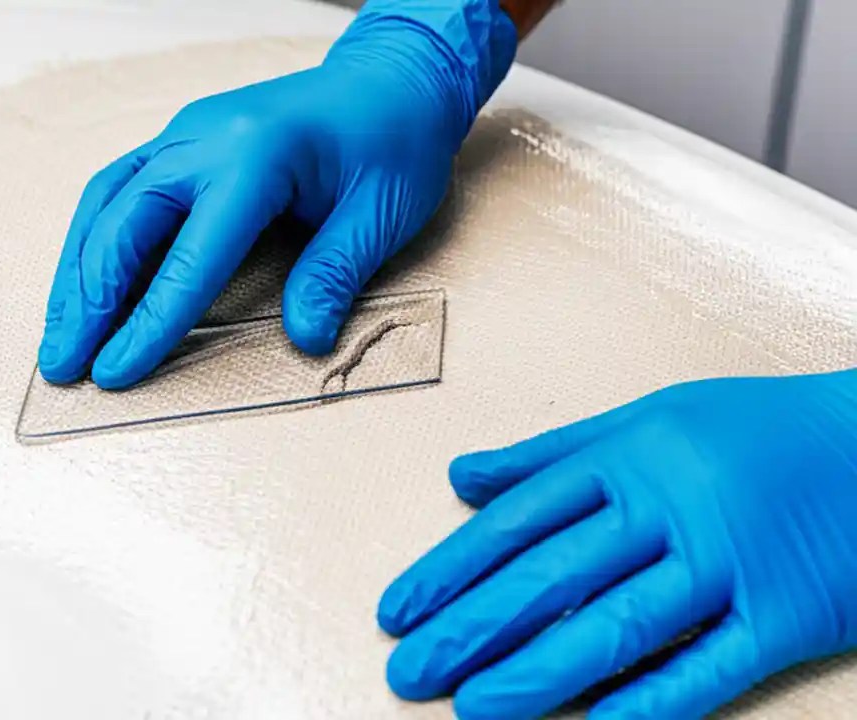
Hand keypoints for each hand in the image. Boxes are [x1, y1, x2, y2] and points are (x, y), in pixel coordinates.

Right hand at [38, 2, 515, 387]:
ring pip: (106, 205)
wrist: (392, 78)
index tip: (114, 370)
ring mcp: (184, 136)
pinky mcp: (180, 144)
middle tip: (61, 364)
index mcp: (254, 156)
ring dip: (76, 274)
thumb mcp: (382, 212)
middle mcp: (203, 141)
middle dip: (86, 302)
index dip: (149, 321)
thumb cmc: (393, 140)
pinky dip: (92, 242)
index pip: (188, 256)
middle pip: (123, 225)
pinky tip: (83, 283)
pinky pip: (118, 191)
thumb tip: (305, 338)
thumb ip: (335, 274)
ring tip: (57, 333)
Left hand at [378, 370, 856, 718]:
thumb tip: (463, 477)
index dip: (449, 570)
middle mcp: (668, 509)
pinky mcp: (784, 617)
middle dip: (472, 628)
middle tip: (409, 670)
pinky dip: (651, 700)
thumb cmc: (753, 429)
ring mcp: (728, 565)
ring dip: (539, 672)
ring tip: (474, 706)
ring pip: (617, 627)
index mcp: (627, 458)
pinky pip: (710, 668)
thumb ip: (550, 455)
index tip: (397, 610)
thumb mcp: (646, 420)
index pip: (516, 522)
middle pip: (551, 577)